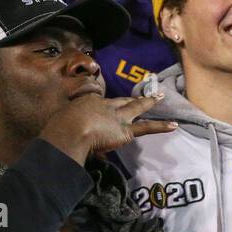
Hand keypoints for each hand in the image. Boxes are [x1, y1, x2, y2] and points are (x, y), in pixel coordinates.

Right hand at [39, 90, 175, 164]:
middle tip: (140, 92)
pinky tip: (174, 125)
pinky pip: (146, 128)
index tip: (108, 104)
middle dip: (130, 98)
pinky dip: (161, 126)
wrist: (69, 132)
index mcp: (87, 103)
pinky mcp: (125, 131)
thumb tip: (56, 139)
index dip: (106, 104)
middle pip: (120, 101)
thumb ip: (63, 128)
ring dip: (149, 102)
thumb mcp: (58, 124)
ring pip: (136, 107)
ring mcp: (117, 117)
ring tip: (161, 96)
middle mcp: (104, 106)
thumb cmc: (58, 130)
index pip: (100, 102)